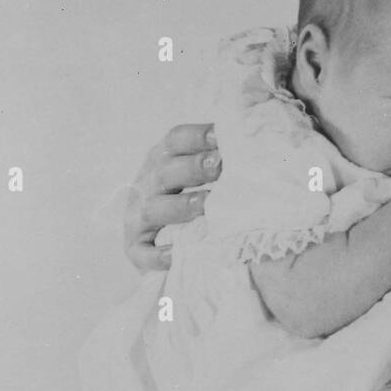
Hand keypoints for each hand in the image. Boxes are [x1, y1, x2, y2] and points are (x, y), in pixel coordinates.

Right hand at [123, 123, 221, 271]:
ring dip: (180, 206)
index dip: (198, 136)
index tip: (222, 135)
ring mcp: (137, 217)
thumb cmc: (189, 198)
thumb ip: (219, 159)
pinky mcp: (135, 249)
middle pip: (166, 171)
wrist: (158, 239)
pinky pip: (142, 252)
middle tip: (220, 166)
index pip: (176, 140)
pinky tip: (176, 254)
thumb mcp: (198, 173)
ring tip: (207, 205)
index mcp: (163, 159)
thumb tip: (255, 148)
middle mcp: (147, 185)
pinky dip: (157, 255)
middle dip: (193, 167)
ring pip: (152, 209)